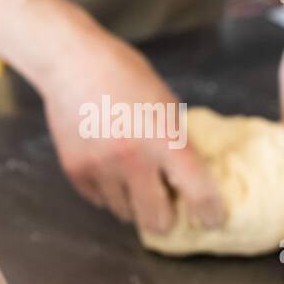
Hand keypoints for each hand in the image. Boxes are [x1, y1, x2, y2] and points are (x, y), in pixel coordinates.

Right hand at [39, 20, 225, 234]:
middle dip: (166, 218)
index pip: (199, 193)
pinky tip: (108, 167)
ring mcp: (102, 168)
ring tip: (131, 179)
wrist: (71, 63)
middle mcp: (134, 160)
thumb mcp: (164, 101)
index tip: (211, 217)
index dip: (210, 212)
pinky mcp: (76, 170)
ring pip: (125, 213)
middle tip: (166, 206)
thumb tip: (186, 174)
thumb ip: (175, 139)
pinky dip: (107, 191)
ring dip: (133, 202)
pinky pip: (99, 199)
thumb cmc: (122, 73)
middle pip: (157, 221)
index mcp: (166, 140)